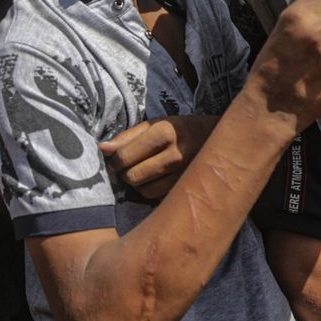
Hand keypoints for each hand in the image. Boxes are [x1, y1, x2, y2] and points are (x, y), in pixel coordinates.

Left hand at [99, 115, 220, 200]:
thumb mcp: (155, 124)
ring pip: (143, 191)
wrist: (219, 140)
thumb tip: (101, 148)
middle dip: (124, 173)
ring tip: (142, 173)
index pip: (124, 157)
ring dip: (137, 184)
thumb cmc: (181, 130)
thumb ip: (127, 136)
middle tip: (128, 166)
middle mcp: (176, 155)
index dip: (114, 160)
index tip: (117, 158)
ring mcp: (185, 175)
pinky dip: (150, 191)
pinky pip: (157, 197)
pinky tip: (155, 180)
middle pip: (132, 176)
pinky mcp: (188, 188)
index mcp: (165, 132)